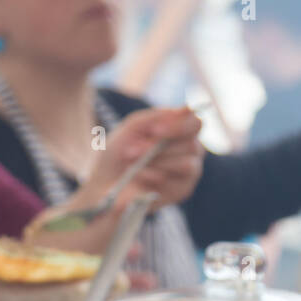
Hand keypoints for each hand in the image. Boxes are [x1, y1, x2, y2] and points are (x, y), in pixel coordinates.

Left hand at [86, 106, 203, 211]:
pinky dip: (154, 178)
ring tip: (133, 164)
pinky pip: (176, 183)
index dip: (178, 125)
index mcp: (181, 130)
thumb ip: (155, 116)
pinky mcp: (181, 191)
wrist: (105, 183)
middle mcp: (189, 150)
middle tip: (131, 151)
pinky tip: (139, 177)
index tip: (154, 130)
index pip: (195, 123)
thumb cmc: (119, 152)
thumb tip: (185, 109)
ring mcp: (188, 173)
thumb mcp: (132, 127)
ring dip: (156, 162)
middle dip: (158, 147)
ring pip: (187, 165)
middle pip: (191, 145)